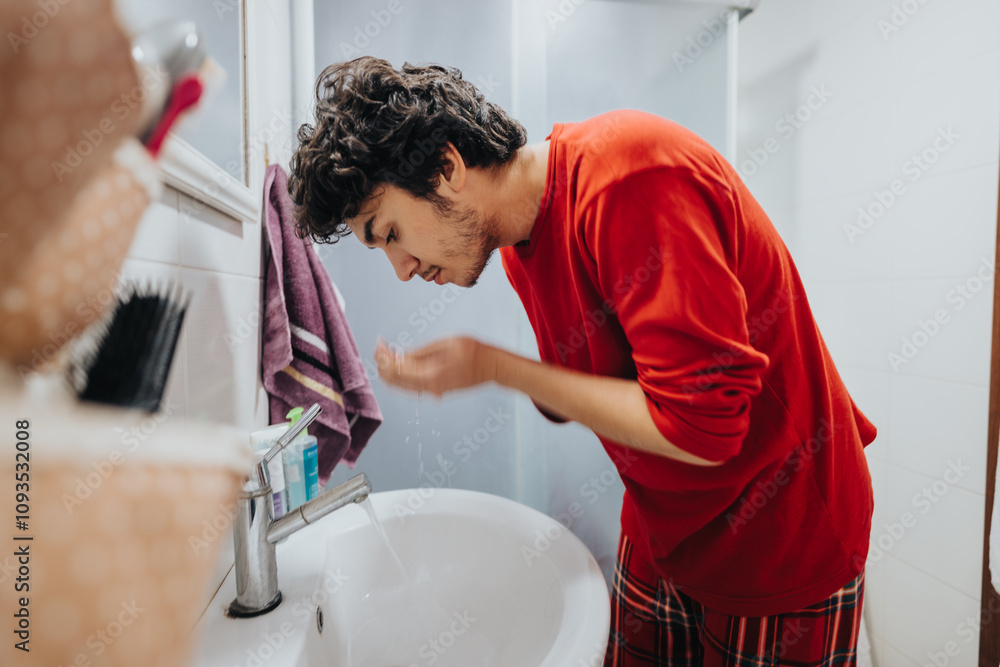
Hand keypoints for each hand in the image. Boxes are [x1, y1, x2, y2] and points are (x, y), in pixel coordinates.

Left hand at [375, 336, 496, 397]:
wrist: (490, 367)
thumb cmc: (471, 351)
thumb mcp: (444, 344)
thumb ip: (420, 352)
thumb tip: (399, 356)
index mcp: (429, 376)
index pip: (395, 369)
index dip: (384, 356)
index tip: (380, 342)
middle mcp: (428, 387)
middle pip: (394, 381)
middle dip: (382, 364)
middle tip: (379, 348)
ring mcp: (432, 391)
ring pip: (401, 386)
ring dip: (389, 371)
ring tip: (385, 355)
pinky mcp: (436, 390)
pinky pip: (411, 386)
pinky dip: (400, 376)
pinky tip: (399, 363)